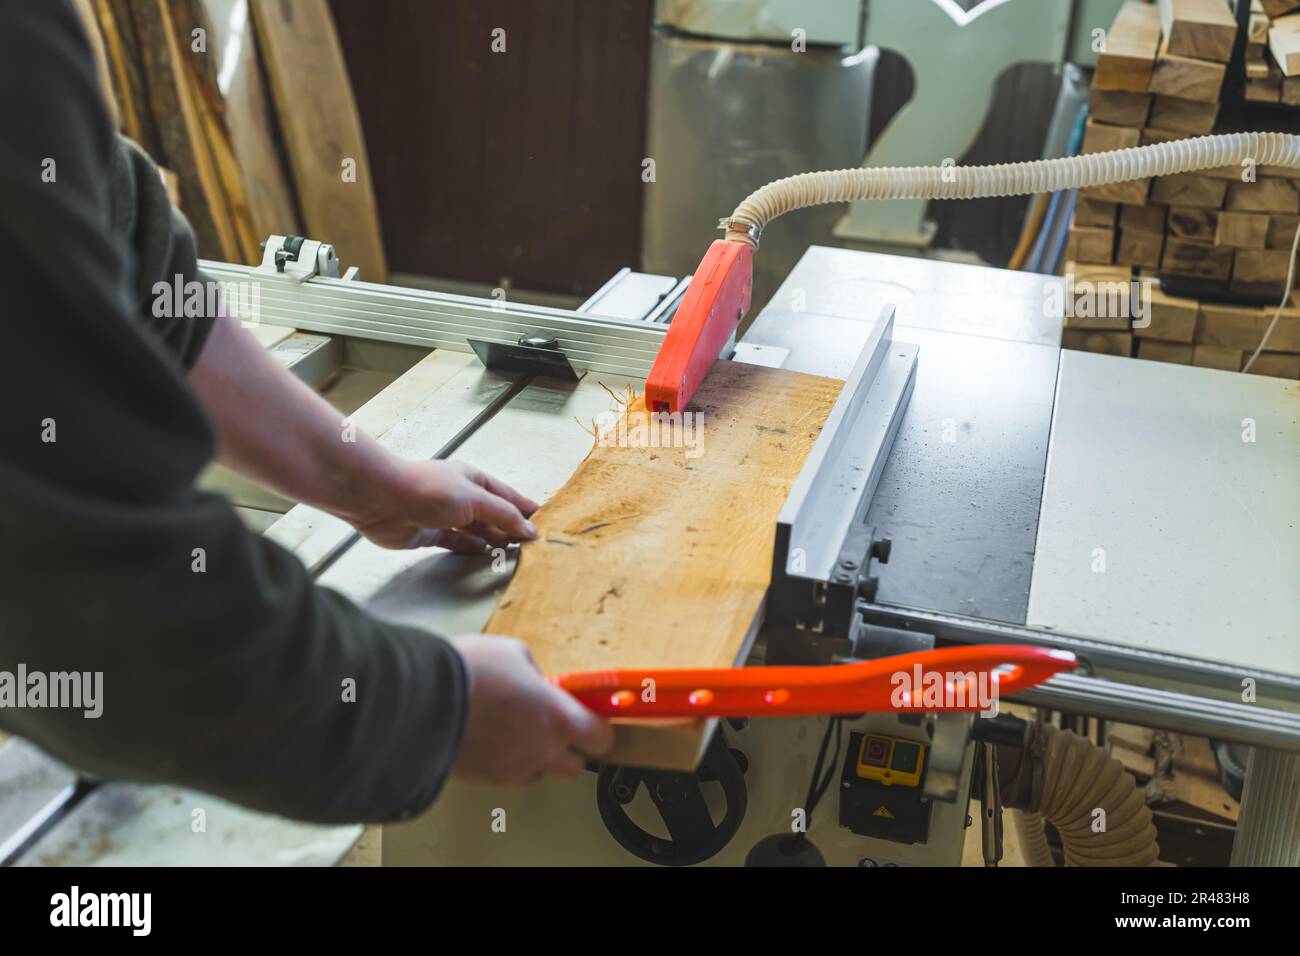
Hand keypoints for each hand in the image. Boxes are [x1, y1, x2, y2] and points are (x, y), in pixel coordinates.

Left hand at [348, 460, 539, 552]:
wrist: (382, 500)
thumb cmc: (429, 490)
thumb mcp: (475, 499)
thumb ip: (504, 515)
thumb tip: (530, 530)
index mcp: (474, 480)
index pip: (509, 497)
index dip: (527, 510)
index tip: (546, 524)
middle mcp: (461, 496)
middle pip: (493, 514)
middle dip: (512, 528)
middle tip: (533, 546)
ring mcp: (445, 516)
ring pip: (476, 530)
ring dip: (493, 539)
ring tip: (513, 553)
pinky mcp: (429, 534)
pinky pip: (456, 542)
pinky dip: (471, 547)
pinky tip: (483, 554)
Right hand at [450, 635, 613, 784]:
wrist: (422, 699)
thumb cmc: (469, 673)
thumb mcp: (513, 653)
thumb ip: (533, 672)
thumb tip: (533, 680)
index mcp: (557, 717)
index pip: (600, 738)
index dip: (597, 729)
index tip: (591, 718)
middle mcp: (540, 750)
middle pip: (576, 766)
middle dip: (570, 748)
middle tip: (555, 726)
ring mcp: (511, 769)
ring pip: (540, 774)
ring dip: (538, 757)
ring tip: (519, 732)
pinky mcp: (484, 778)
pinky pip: (508, 776)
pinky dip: (507, 762)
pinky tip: (493, 741)